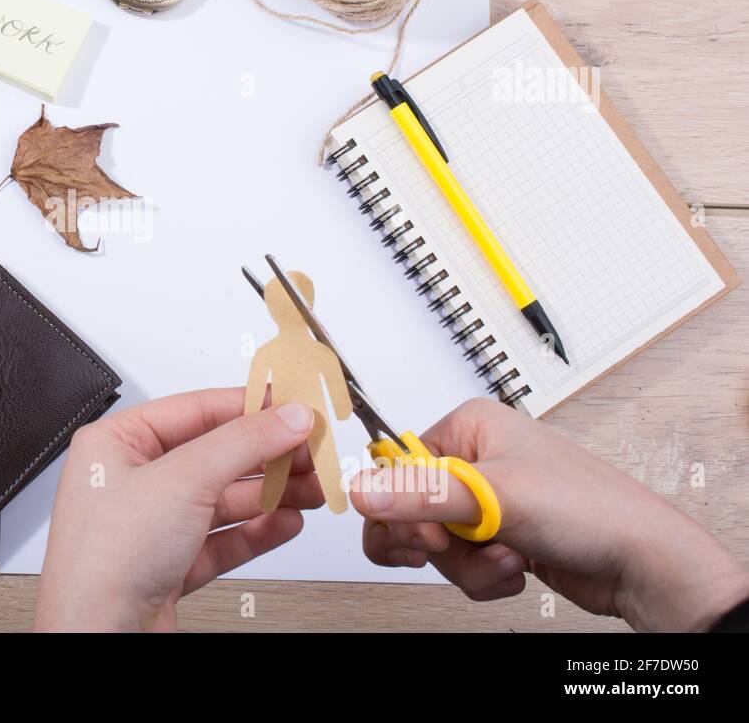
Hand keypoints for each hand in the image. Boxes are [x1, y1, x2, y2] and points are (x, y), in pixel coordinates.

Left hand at [35, 388, 323, 630]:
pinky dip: (256, 530)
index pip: (194, 409)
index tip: (292, 405)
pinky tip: (286, 521)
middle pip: (214, 455)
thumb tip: (286, 416)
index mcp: (115, 443)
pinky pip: (221, 539)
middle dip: (267, 456)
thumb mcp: (183, 480)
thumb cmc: (103, 561)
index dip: (248, 406)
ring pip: (222, 499)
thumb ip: (243, 443)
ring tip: (311, 488)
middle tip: (311, 452)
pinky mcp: (168, 565)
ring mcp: (150, 526)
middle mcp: (130, 481)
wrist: (97, 636)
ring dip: (271, 494)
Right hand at [349, 398, 748, 630]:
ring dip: (467, 565)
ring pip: (436, 544)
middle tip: (462, 548)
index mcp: (469, 428)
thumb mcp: (495, 497)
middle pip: (411, 511)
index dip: (404, 509)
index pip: (397, 468)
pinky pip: (461, 563)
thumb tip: (361, 489)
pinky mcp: (500, 536)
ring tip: (506, 559)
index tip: (430, 534)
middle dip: (441, 544)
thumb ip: (422, 495)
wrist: (642, 564)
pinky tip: (515, 570)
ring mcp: (489, 501)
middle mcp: (475, 460)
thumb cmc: (590, 510)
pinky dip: (483, 576)